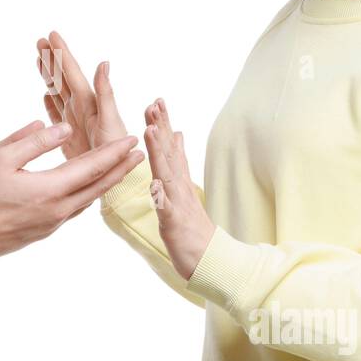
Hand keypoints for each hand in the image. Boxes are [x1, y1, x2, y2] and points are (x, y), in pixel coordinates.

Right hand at [0, 118, 144, 266]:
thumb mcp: (0, 158)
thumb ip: (33, 141)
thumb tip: (61, 128)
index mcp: (50, 190)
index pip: (91, 167)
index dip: (114, 152)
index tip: (132, 140)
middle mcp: (58, 210)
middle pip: (98, 186)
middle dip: (121, 168)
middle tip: (140, 154)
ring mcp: (52, 224)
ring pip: (87, 200)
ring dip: (105, 183)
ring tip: (117, 169)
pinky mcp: (43, 231)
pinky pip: (73, 209)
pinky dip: (86, 195)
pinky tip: (84, 188)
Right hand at [35, 30, 129, 159]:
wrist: (118, 184)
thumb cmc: (117, 153)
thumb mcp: (111, 121)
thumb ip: (106, 93)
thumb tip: (104, 63)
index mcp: (89, 105)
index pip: (72, 73)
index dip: (62, 54)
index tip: (51, 34)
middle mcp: (82, 111)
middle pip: (64, 79)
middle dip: (53, 60)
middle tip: (40, 41)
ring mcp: (76, 124)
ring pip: (59, 94)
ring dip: (50, 77)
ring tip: (39, 59)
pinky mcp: (71, 140)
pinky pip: (58, 116)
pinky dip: (51, 105)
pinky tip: (46, 96)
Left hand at [144, 97, 215, 280]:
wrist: (210, 259)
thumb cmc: (192, 227)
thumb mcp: (183, 189)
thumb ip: (179, 161)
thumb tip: (177, 134)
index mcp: (177, 180)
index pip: (169, 147)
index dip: (162, 124)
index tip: (156, 101)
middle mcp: (178, 187)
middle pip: (168, 153)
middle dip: (160, 127)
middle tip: (154, 102)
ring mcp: (178, 204)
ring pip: (167, 174)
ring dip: (159, 152)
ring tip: (150, 131)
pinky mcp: (175, 223)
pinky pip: (167, 209)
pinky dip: (162, 196)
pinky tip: (155, 184)